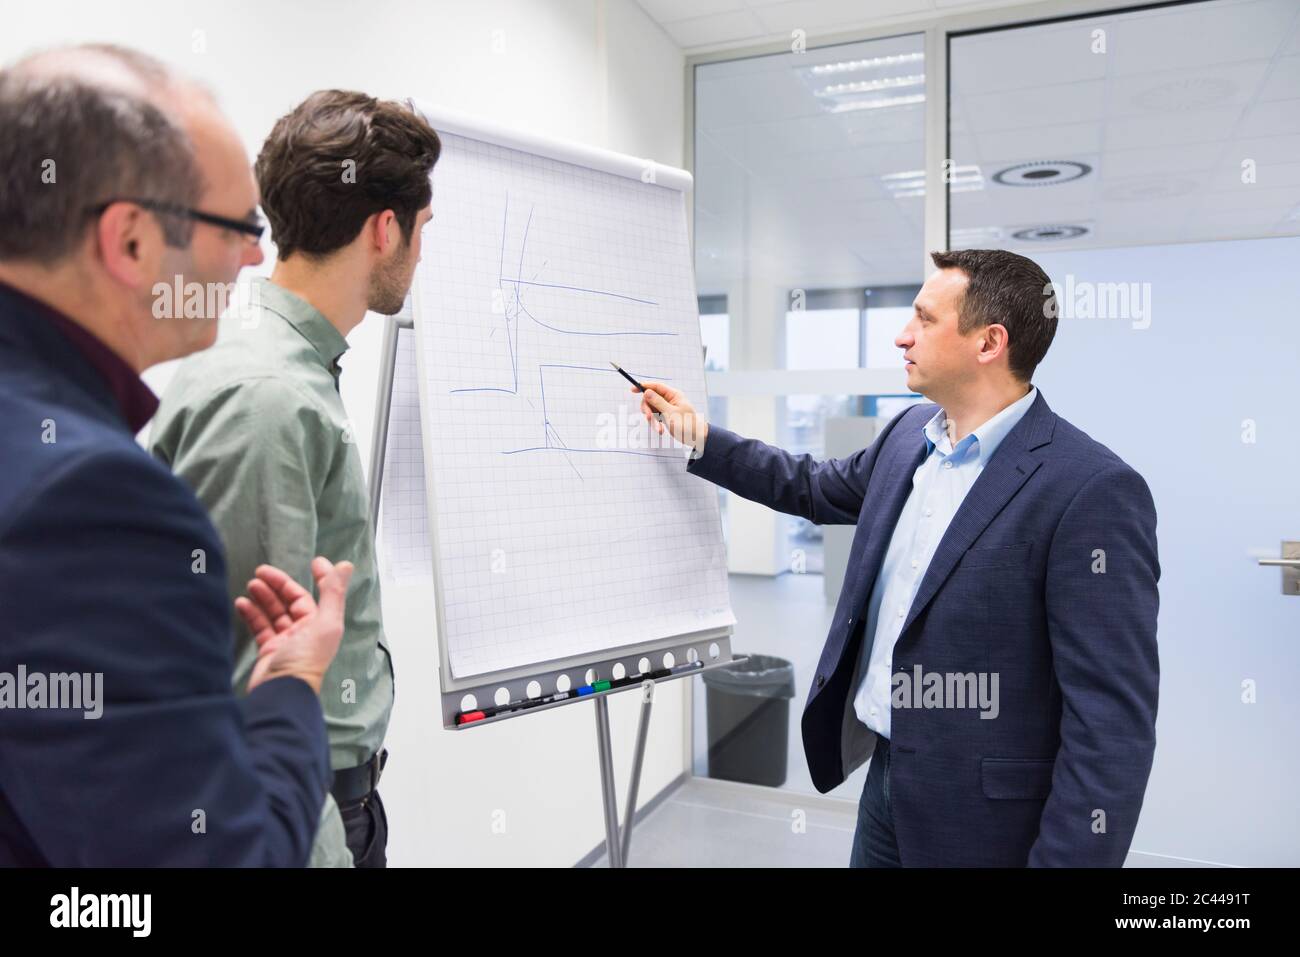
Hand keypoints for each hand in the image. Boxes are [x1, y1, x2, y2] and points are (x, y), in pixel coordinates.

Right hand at [235, 557, 353, 694]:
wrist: (281, 691)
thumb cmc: (305, 659)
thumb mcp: (325, 623)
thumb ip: (333, 593)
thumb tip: (345, 564)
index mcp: (322, 625)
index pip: (317, 596)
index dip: (318, 577)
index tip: (313, 561)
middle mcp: (306, 633)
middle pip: (291, 602)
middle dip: (278, 586)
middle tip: (260, 572)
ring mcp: (287, 642)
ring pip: (274, 613)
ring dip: (264, 597)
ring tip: (251, 584)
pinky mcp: (269, 651)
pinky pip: (260, 628)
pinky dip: (251, 614)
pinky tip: (241, 603)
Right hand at [635, 382, 707, 456]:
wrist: (695, 438)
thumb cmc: (687, 424)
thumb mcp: (670, 413)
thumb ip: (657, 402)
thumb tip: (646, 392)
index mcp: (673, 395)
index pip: (656, 386)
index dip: (644, 386)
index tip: (632, 389)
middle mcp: (669, 400)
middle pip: (650, 398)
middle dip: (647, 409)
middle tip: (648, 418)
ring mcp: (667, 408)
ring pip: (651, 409)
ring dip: (652, 420)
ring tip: (658, 429)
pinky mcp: (665, 417)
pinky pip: (655, 417)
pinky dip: (656, 424)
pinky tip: (660, 431)